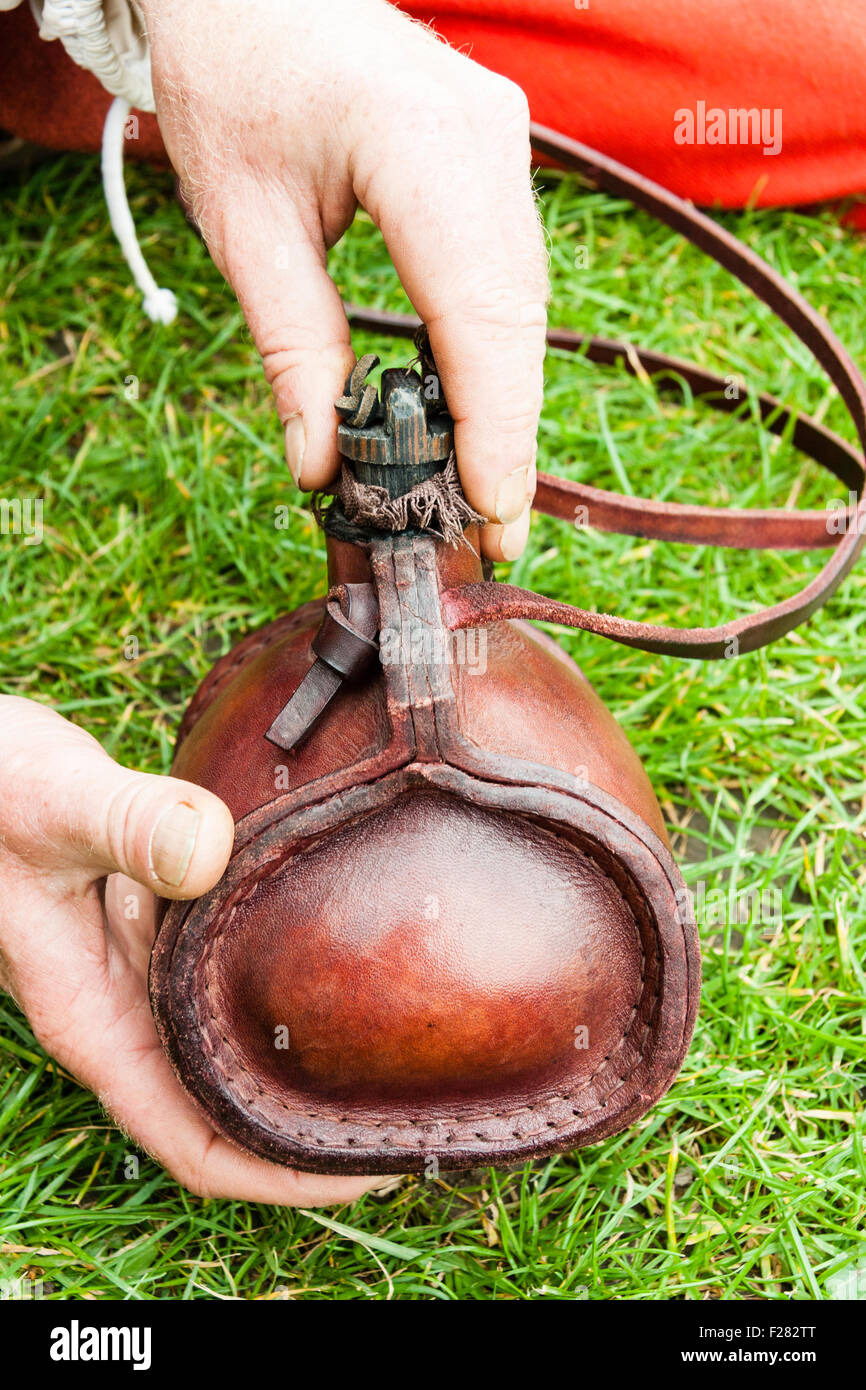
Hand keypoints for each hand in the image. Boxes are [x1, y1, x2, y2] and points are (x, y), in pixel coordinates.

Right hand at [0, 696, 382, 1203]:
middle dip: (309, 1133)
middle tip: (408, 1114)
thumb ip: (128, 823)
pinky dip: (280, 993)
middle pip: (224, 1112)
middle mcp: (122, 1010)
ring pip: (227, 1052)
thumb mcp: (56, 801)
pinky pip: (225, 985)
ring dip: (300, 1070)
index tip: (365, 1172)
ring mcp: (139, 971)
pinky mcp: (155, 924)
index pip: (193, 1143)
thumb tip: (210, 853)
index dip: (279, 1178)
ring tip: (393, 1060)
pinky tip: (339, 962)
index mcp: (95, 1019)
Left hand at [141, 0, 547, 559]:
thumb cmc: (233, 75)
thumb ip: (291, 349)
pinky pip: (512, 271)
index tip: (496, 516)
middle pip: (518, 319)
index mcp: (418, 143)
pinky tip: (474, 411)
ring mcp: (503, 140)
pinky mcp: (497, 154)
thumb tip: (318, 466)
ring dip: (506, 398)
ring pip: (526, 301)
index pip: (480, 315)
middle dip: (508, 434)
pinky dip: (495, 349)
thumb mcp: (242, 222)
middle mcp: (487, 138)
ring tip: (481, 490)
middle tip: (493, 532)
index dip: (495, 429)